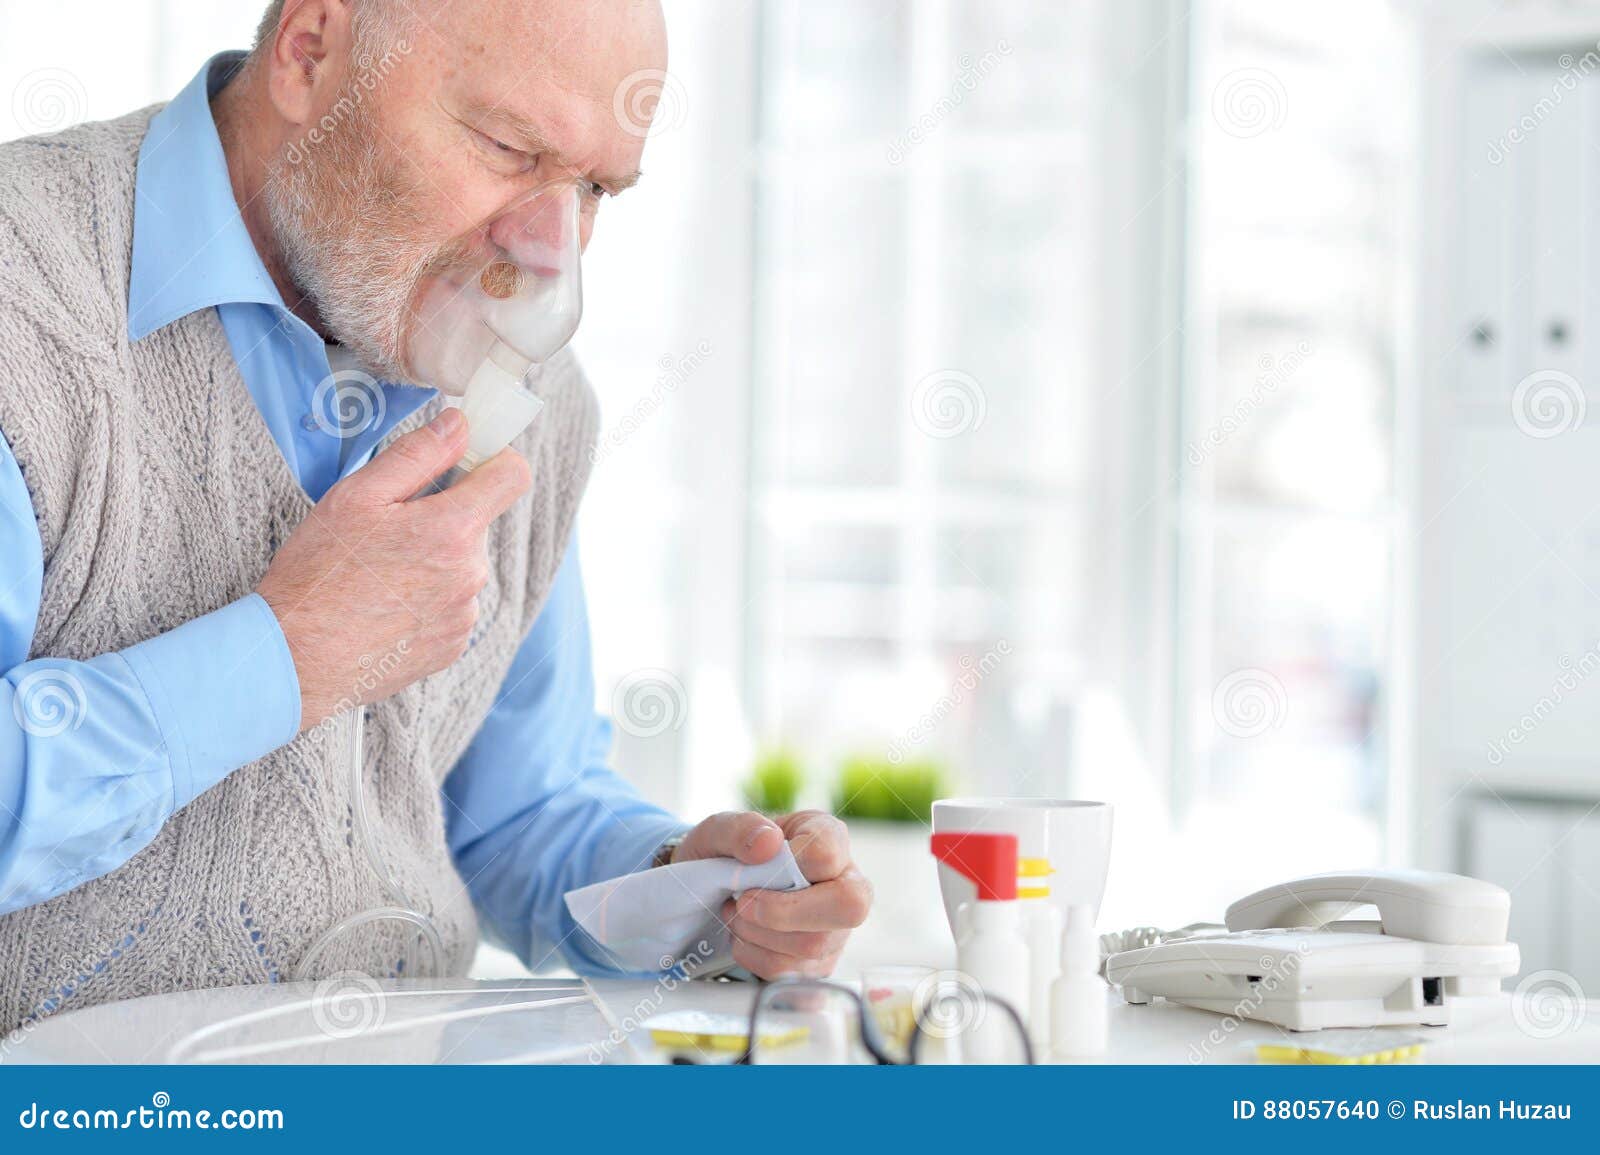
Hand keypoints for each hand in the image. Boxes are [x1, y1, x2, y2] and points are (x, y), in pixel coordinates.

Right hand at [256, 408, 531, 729]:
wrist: (297, 659)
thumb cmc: (318, 575)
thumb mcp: (357, 497)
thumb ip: (417, 455)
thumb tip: (459, 423)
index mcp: (452, 530)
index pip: (512, 476)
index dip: (492, 460)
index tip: (466, 461)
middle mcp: (470, 574)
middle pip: (476, 524)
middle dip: (442, 517)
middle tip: (387, 530)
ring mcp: (464, 615)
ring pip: (463, 567)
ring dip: (434, 561)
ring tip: (378, 576)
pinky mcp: (452, 646)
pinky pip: (452, 606)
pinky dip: (427, 600)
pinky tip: (384, 607)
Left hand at [674, 809, 872, 978]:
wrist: (714, 890)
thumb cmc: (728, 855)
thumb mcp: (721, 830)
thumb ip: (741, 828)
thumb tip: (768, 842)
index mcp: (827, 836)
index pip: (829, 854)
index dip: (791, 865)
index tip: (757, 866)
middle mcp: (844, 882)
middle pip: (848, 907)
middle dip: (783, 912)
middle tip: (744, 902)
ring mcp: (836, 927)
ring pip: (812, 945)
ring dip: (758, 934)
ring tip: (738, 913)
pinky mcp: (820, 962)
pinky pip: (791, 972)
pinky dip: (754, 956)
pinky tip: (746, 935)